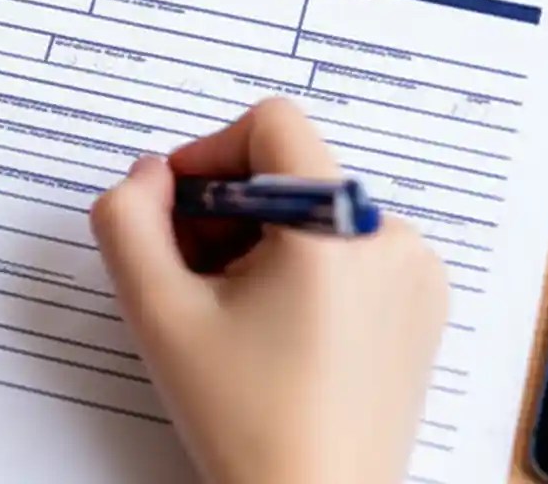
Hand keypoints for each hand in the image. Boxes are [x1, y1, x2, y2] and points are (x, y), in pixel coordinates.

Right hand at [91, 98, 449, 483]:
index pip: (271, 126)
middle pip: (291, 172)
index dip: (208, 154)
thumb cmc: (246, 422)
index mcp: (336, 229)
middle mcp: (391, 239)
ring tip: (231, 313)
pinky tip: (274, 328)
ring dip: (260, 243)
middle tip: (190, 276)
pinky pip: (350, 250)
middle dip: (227, 210)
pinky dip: (302, 269)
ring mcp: (415, 274)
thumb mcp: (158, 313)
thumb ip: (128, 222)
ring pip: (316, 213)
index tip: (176, 209)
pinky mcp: (419, 305)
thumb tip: (148, 175)